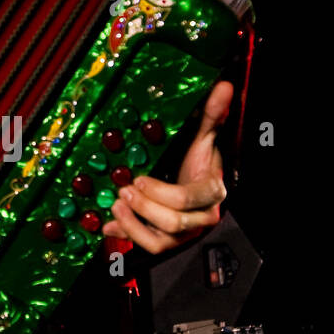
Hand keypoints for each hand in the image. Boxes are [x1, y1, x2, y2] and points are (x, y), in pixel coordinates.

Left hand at [101, 79, 232, 255]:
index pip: (187, 199)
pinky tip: (109, 224)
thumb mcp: (203, 138)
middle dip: (145, 207)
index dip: (160, 192)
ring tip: (116, 205)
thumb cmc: (198, 162)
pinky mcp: (167, 242)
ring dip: (133, 225)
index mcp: (211, 193)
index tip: (139, 179)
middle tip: (124, 190)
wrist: (195, 184)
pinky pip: (147, 246)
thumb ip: (212, 115)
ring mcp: (184, 233)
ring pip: (160, 240)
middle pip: (173, 222)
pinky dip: (127, 235)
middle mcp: (200, 217)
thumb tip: (224, 87)